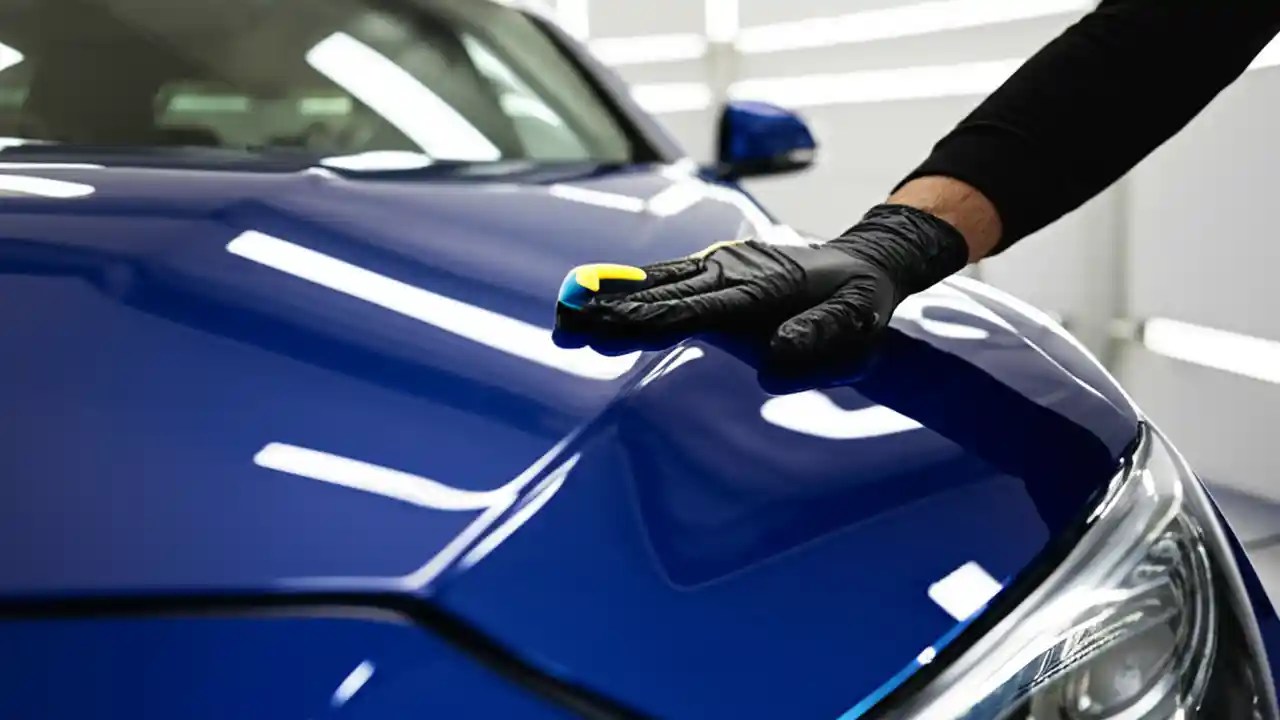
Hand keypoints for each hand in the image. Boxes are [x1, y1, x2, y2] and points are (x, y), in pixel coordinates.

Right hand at [562, 204, 969, 366]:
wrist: (865, 262)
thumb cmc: (859, 303)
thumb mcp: (858, 322)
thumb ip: (820, 336)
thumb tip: (775, 357)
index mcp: (760, 291)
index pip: (694, 311)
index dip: (648, 321)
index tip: (607, 329)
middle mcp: (732, 272)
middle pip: (662, 295)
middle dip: (611, 311)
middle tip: (564, 323)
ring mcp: (722, 264)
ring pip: (657, 280)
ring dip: (610, 296)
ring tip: (564, 308)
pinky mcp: (716, 266)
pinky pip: (667, 275)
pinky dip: (629, 284)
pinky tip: (595, 292)